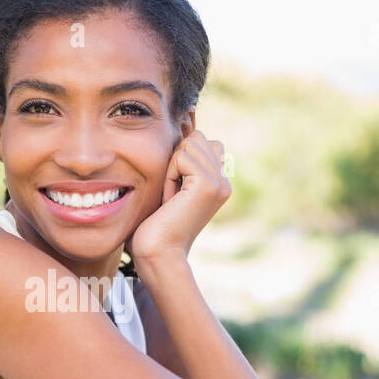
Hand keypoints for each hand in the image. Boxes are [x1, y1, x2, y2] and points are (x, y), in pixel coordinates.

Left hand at [128, 130, 229, 263]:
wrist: (158, 254)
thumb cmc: (155, 227)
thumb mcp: (171, 187)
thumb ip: (181, 162)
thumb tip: (184, 124)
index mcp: (218, 183)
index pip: (202, 142)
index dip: (180, 158)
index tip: (174, 191)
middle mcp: (223, 182)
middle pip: (197, 137)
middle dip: (175, 160)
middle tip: (171, 194)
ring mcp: (219, 183)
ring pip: (189, 143)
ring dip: (171, 168)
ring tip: (170, 197)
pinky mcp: (208, 184)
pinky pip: (180, 157)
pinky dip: (168, 175)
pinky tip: (170, 199)